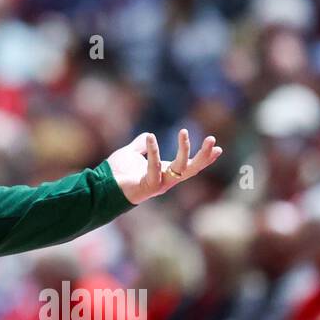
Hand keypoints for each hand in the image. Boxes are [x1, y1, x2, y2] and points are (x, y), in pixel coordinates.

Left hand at [106, 129, 221, 204]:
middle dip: (204, 156)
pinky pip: (154, 168)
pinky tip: (150, 137)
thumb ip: (140, 145)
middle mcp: (166, 180)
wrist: (101, 186)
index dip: (204, 158)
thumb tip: (149, 134)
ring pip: (179, 169)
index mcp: (165, 172)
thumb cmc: (116, 173)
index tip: (218, 147)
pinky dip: (152, 152)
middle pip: (192, 169)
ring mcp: (159, 185)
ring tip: (184, 132)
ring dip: (184, 150)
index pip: (189, 165)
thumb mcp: (130, 154)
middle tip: (212, 139)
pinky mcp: (148, 187)